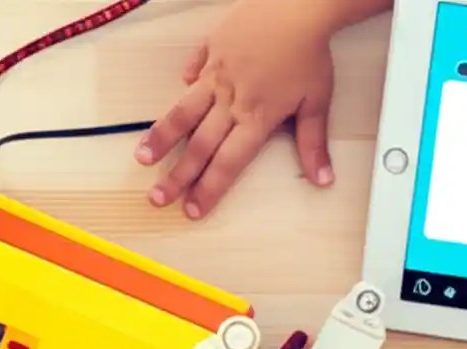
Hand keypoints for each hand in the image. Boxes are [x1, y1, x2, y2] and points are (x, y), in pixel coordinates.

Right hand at [135, 0, 338, 218]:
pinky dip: (186, 83)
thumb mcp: (317, 103)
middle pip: (199, 145)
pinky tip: (176, 93)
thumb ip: (313, 143)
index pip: (228, 163)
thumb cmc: (310, 54)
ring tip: (143, 157)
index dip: (209, 188)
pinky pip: (194, 68)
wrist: (297, 6)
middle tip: (158, 198)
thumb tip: (323, 180)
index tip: (192, 209)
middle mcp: (230, 99)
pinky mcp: (211, 48)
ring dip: (162, 137)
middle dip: (177, 175)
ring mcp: (216, 74)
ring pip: (184, 111)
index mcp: (256, 117)